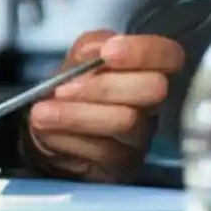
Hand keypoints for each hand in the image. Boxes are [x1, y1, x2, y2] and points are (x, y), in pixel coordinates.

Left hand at [24, 29, 184, 182]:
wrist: (48, 123)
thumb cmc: (70, 84)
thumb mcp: (76, 57)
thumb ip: (91, 46)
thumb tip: (101, 50)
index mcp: (145, 69)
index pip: (169, 55)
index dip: (143, 52)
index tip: (108, 54)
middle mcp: (151, 103)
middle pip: (152, 89)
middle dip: (104, 86)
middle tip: (63, 89)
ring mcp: (141, 136)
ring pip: (124, 121)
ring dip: (77, 114)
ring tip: (42, 112)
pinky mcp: (125, 163)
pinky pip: (104, 150)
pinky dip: (68, 137)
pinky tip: (48, 131)